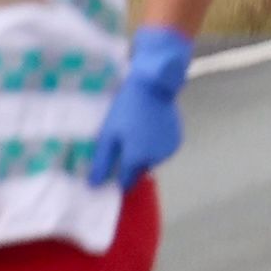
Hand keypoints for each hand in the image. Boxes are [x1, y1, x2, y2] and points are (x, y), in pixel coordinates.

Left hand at [85, 25, 194, 186]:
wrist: (153, 86)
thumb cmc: (126, 108)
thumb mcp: (108, 134)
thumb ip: (102, 161)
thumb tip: (94, 185)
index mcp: (136, 158)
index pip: (126, 181)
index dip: (117, 178)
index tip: (111, 171)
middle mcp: (155, 159)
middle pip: (139, 170)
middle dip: (131, 162)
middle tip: (124, 142)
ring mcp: (168, 150)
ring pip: (152, 160)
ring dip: (144, 153)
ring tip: (138, 132)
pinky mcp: (176, 141)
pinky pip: (162, 150)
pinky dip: (156, 145)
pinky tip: (150, 128)